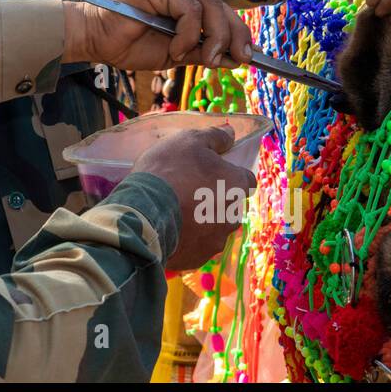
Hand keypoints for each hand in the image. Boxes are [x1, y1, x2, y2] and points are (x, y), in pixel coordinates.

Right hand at [63, 0, 251, 69]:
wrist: (92, 38)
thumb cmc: (126, 44)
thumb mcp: (174, 53)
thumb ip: (201, 51)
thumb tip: (234, 59)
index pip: (219, 9)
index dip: (237, 31)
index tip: (246, 56)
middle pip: (219, 4)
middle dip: (234, 34)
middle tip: (239, 59)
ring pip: (208, 4)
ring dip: (214, 36)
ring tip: (206, 59)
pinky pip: (189, 8)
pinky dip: (188, 34)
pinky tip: (175, 50)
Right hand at [129, 124, 253, 269]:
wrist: (143, 214)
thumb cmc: (170, 171)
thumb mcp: (189, 140)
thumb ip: (214, 136)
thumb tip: (231, 133)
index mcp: (237, 186)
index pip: (247, 179)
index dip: (230, 173)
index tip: (211, 171)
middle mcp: (234, 216)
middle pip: (230, 204)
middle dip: (215, 198)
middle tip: (188, 189)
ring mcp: (216, 240)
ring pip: (214, 227)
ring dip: (202, 220)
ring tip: (176, 211)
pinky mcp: (198, 259)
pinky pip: (196, 245)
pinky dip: (187, 238)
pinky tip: (169, 227)